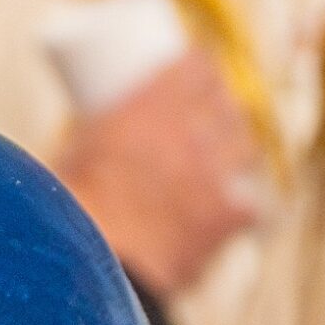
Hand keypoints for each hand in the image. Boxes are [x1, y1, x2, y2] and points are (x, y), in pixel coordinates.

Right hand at [51, 52, 260, 297]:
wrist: (101, 262)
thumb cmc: (73, 205)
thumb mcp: (72, 148)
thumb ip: (91, 136)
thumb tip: (91, 134)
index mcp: (152, 109)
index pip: (196, 67)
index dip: (199, 62)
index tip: (193, 63)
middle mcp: (192, 136)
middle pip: (226, 102)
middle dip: (220, 98)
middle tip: (208, 103)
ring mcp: (215, 178)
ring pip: (246, 146)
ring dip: (236, 141)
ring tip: (225, 146)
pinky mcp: (227, 219)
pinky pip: (252, 203)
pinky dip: (243, 199)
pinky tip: (235, 202)